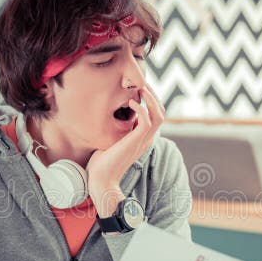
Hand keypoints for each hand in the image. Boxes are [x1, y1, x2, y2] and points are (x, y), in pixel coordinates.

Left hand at [87, 86, 165, 216]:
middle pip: (161, 111)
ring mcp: (143, 140)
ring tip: (140, 88)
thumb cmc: (101, 161)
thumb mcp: (109, 140)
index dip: (150, 98)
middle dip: (153, 94)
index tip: (139, 86)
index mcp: (142, 137)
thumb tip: (108, 115)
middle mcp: (147, 138)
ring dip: (151, 98)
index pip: (156, 114)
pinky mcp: (137, 141)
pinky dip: (142, 108)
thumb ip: (114, 128)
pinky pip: (148, 121)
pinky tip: (131, 101)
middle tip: (141, 81)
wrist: (100, 179)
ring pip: (159, 114)